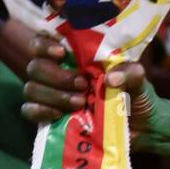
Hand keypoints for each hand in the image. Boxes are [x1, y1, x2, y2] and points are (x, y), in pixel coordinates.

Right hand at [22, 33, 153, 141]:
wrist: (140, 126)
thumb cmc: (136, 94)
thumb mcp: (138, 80)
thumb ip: (130, 73)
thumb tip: (111, 78)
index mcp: (75, 58)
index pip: (43, 42)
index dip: (44, 45)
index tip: (61, 53)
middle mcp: (58, 73)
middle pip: (36, 67)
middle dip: (57, 76)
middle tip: (82, 85)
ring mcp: (51, 95)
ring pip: (31, 89)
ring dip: (53, 95)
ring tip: (80, 103)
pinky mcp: (48, 116)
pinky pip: (29, 110)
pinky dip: (40, 111)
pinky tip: (59, 115)